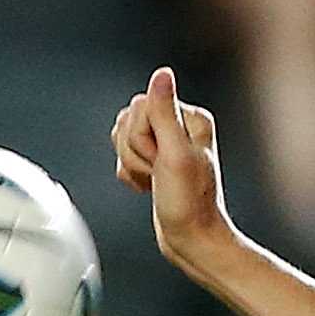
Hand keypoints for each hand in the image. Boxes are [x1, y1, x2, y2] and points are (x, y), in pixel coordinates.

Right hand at [110, 65, 235, 272]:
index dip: (142, 137)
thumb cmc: (189, 206)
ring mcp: (166, 145)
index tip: (161, 160)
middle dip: (135, 151)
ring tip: (155, 180)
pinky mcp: (155, 161)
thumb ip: (165, 113)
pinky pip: (123, 157)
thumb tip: (162, 75)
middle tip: (159, 172)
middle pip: (128, 121)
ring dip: (132, 164)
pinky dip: (131, 175)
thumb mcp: (176, 155)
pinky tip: (149, 186)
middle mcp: (179, 127)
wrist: (191, 240)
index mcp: (190, 118)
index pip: (141, 106)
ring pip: (123, 138)